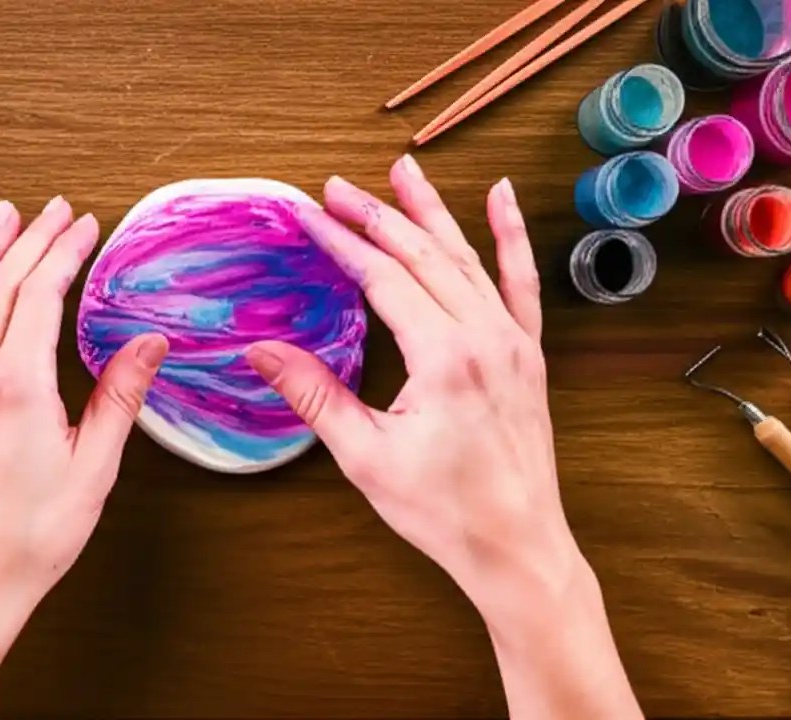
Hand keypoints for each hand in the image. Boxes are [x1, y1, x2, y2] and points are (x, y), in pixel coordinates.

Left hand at [0, 198, 167, 719]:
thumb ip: (118, 397)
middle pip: (2, 287)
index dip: (64, 252)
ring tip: (3, 220)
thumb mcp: (93, 468)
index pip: (42, 294)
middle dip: (30, 240)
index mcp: (17, 385)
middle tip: (51, 210)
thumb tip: (149, 344)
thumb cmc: (30, 539)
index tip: (82, 225)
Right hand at [246, 157, 640, 718]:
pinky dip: (510, 237)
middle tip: (337, 185)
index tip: (307, 211)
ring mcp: (513, 341)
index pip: (382, 278)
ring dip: (432, 211)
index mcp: (444, 357)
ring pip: (468, 257)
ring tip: (404, 168)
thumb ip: (315, 395)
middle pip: (423, 255)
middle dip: (375, 215)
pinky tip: (503, 198)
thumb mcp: (366, 457)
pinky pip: (521, 282)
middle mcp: (484, 337)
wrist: (517, 546)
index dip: (341, 241)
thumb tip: (262, 351)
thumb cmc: (444, 511)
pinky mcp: (528, 354)